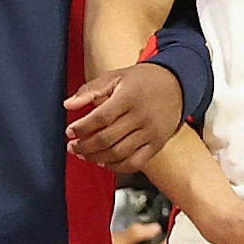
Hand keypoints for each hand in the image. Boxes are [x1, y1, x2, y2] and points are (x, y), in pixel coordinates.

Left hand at [64, 60, 186, 168]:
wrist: (176, 84)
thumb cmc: (142, 81)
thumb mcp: (115, 77)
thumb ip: (89, 90)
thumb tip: (68, 104)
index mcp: (129, 97)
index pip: (101, 118)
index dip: (82, 128)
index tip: (70, 131)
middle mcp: (141, 116)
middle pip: (107, 139)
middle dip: (84, 146)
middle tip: (73, 146)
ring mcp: (151, 133)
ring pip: (119, 154)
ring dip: (96, 158)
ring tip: (84, 155)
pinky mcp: (157, 144)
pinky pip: (135, 163)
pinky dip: (116, 167)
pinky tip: (104, 162)